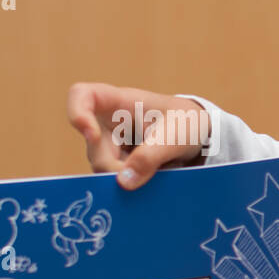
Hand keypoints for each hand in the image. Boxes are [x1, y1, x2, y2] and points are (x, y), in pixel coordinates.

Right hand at [68, 82, 208, 189]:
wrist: (202, 137)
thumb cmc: (187, 124)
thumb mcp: (175, 138)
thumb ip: (150, 157)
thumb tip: (123, 182)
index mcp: (120, 102)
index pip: (81, 95)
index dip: (77, 114)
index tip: (91, 135)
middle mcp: (109, 121)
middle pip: (92, 145)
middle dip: (111, 165)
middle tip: (138, 176)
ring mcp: (112, 142)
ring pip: (101, 165)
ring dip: (122, 176)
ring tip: (153, 174)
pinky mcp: (119, 161)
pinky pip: (113, 176)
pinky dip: (128, 182)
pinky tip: (149, 180)